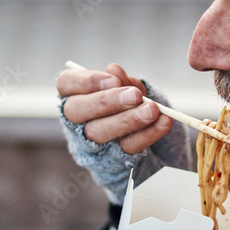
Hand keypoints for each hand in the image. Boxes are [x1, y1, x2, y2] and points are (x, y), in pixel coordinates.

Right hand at [58, 63, 172, 154]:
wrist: (141, 129)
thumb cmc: (126, 99)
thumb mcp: (125, 86)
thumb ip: (119, 79)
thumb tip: (114, 70)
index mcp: (72, 94)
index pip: (66, 83)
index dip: (86, 81)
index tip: (113, 79)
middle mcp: (74, 119)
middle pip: (77, 110)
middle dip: (108, 101)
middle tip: (135, 95)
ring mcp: (89, 141)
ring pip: (99, 132)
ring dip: (128, 120)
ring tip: (153, 109)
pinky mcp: (110, 158)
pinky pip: (127, 146)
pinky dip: (148, 134)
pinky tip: (163, 122)